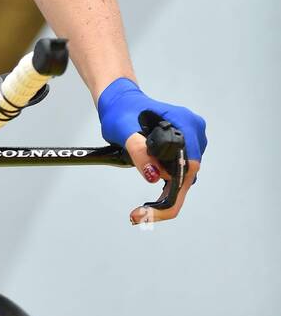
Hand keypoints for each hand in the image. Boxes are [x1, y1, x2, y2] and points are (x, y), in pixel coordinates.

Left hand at [97, 78, 206, 223]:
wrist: (121, 101)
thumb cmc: (121, 110)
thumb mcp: (122, 128)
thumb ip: (138, 150)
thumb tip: (155, 175)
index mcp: (185, 123)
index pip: (188, 166)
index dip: (171, 193)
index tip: (146, 210)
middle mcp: (195, 132)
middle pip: (187, 176)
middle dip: (167, 200)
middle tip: (138, 215)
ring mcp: (193, 141)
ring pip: (185, 179)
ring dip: (166, 197)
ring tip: (141, 210)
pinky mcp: (186, 149)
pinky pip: (180, 174)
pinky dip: (167, 189)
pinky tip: (150, 202)